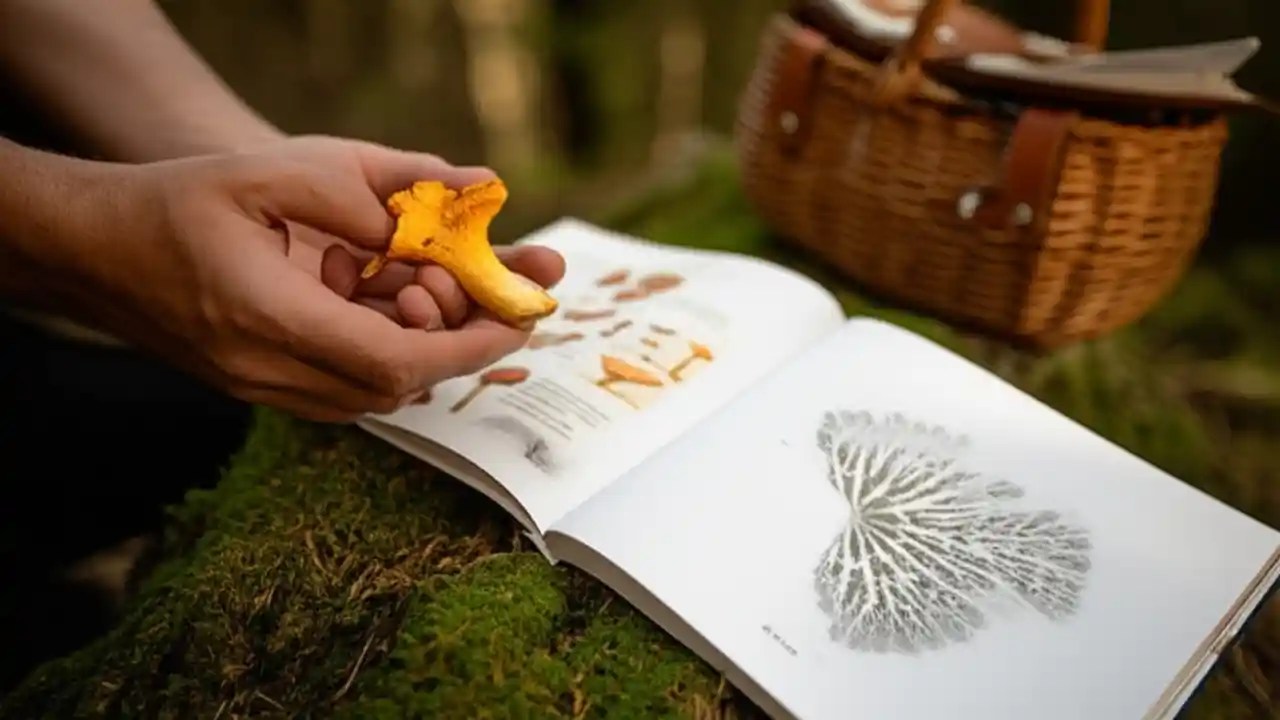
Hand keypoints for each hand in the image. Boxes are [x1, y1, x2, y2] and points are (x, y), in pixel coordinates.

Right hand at [55, 135, 563, 421]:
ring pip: (374, 392)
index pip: (394, 359)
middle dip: (459, 343)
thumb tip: (461, 195)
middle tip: (495, 294)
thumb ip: (364, 189)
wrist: (94, 251)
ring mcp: (261, 390)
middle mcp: (267, 371)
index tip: (518, 318)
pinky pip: (346, 386)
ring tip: (427, 283)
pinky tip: (379, 296)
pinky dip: (384, 348)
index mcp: (269, 318)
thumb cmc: (178, 202)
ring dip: (421, 344)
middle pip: (394, 384)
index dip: (468, 345)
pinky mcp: (262, 389)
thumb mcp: (269, 171)